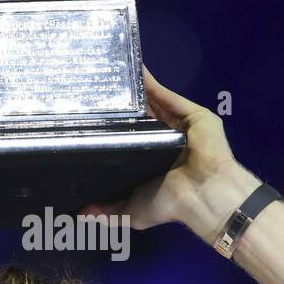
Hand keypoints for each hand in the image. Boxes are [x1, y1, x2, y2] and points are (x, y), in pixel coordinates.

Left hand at [78, 65, 246, 231]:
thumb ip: (107, 211)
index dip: (115, 130)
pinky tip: (133, 70)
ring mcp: (180, 126)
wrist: (203, 194)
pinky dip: (151, 83)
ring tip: (110, 73)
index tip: (90, 119)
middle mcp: (167, 141)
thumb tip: (81, 213)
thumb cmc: (169, 203)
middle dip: (124, 106)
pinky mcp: (192, 114)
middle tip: (96, 91)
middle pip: (142, 117)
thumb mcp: (131, 212)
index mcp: (154, 162)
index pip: (131, 141)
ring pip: (154, 102)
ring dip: (135, 90)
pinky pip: (167, 95)